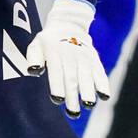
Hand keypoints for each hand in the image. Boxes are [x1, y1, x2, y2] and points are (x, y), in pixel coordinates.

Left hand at [25, 0, 110, 115]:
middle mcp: (71, 55)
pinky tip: (104, 96)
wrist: (68, 24)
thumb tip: (33, 70)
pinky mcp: (94, 59)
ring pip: (87, 76)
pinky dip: (103, 84)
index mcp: (54, 53)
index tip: (58, 100)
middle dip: (73, 96)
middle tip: (73, 113)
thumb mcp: (36, 44)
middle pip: (72, 78)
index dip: (57, 86)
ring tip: (89, 105)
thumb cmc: (48, 42)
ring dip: (89, 92)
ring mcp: (84, 57)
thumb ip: (33, 57)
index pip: (56, 72)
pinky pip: (100, 72)